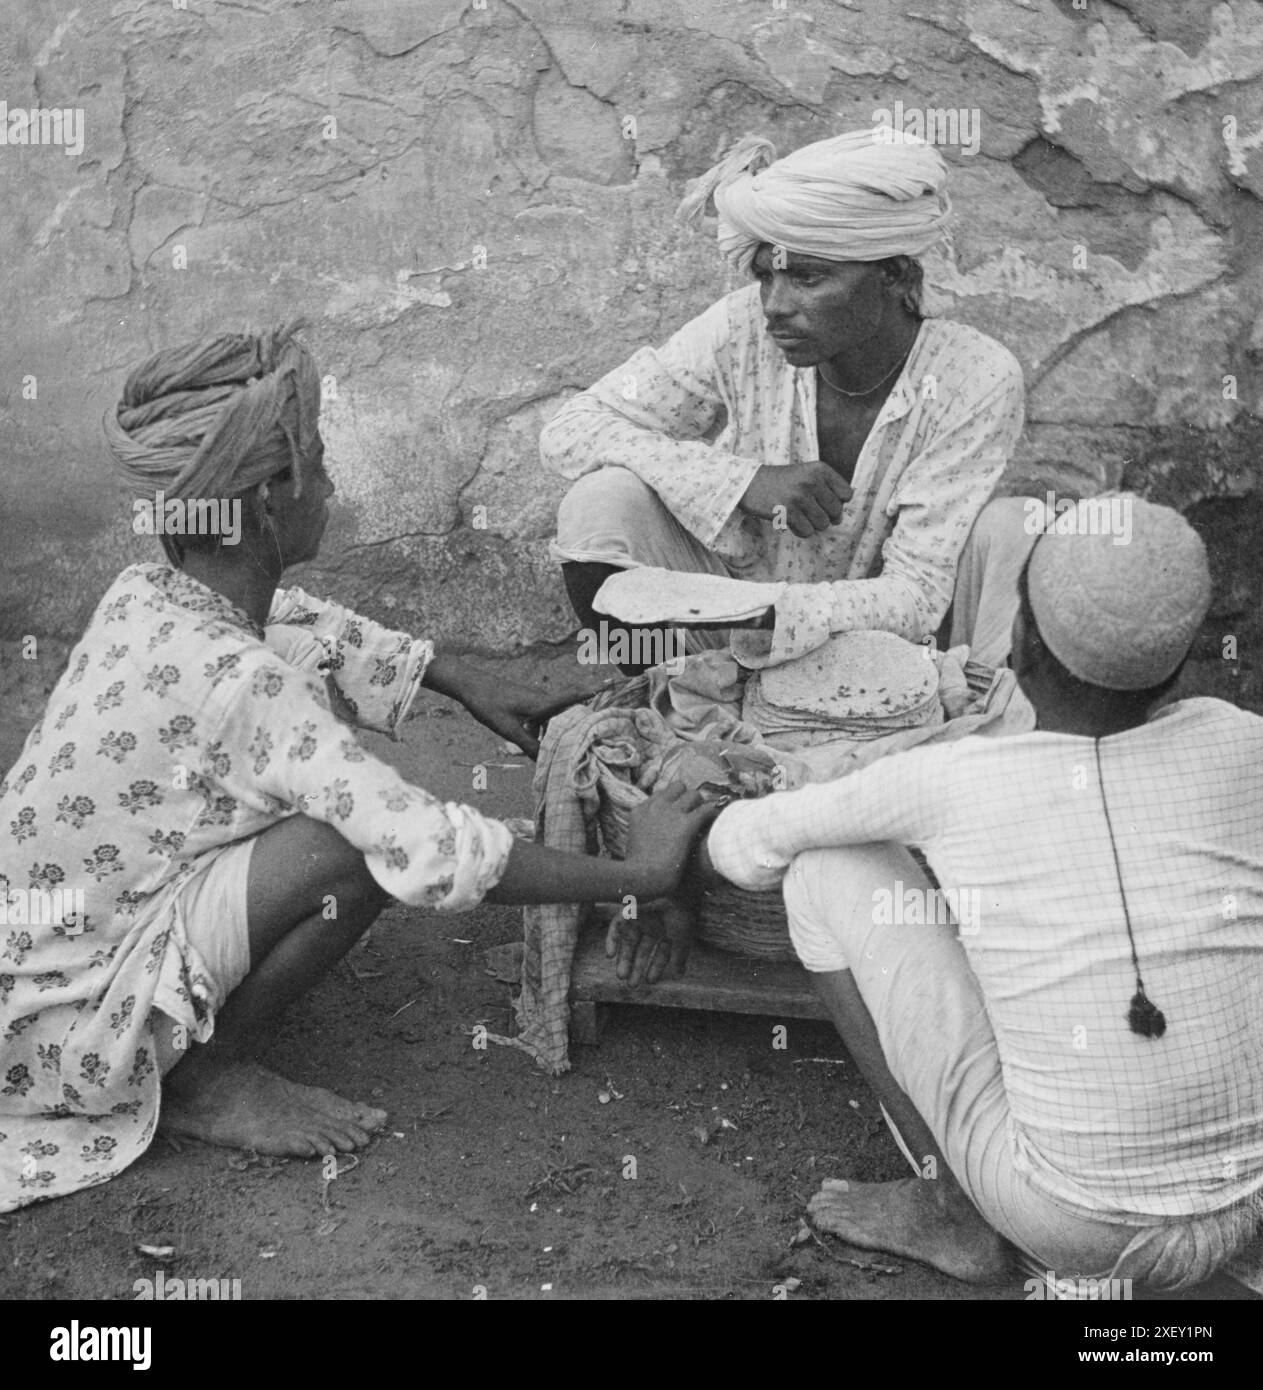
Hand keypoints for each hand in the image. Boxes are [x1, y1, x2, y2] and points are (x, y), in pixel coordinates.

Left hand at [426, 656, 601, 757]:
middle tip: (597, 728)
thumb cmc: (489, 704)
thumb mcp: (508, 730)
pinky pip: (544, 717)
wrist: (469, 685)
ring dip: (559, 729)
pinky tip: (535, 742)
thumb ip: (529, 745)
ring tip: (565, 744)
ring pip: (555, 716)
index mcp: (542, 702)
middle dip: (581, 718)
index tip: (612, 684)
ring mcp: (535, 699)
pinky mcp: (528, 702)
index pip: (573, 696)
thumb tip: (547, 761)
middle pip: (569, 710)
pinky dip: (545, 729)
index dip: (592, 691)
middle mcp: (543, 698)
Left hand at [605, 892, 698, 986]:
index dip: (655, 967)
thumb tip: (680, 975)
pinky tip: (610, 955)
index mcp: (668, 931)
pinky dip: (612, 939)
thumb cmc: (683, 914)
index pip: (660, 953)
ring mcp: (640, 918)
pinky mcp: (629, 910)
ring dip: (624, 958)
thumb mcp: (683, 939)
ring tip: (621, 975)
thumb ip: (680, 957)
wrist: (677, 889)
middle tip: (631, 985)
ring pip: (629, 941)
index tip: (650, 982)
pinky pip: (617, 926)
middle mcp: (653, 925)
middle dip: (637, 967)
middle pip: (642, 949)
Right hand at [623, 782, 720, 899]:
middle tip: (693, 813)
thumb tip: (656, 835)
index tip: (678, 812)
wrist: (641, 877)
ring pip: (695, 794)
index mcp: (640, 811)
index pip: (661, 794)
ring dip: (701, 804)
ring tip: (705, 819)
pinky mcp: (687, 823)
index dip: (672, 802)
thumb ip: (645, 830)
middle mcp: (656, 806)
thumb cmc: (637, 869)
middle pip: (678, 787)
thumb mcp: (635, 841)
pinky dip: (713, 815)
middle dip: (687, 797)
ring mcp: (671, 813)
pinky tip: (715, 823)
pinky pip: (707, 808)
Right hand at [739, 462, 851, 538]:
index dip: (838, 502)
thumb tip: (840, 518)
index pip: (847, 494)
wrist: (750, 482)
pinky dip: (801, 531)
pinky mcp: (787, 511)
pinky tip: (791, 521)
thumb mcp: (807, 475)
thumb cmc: (782, 482)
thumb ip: (827, 490)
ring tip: (799, 515)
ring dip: (812, 525)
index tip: (823, 502)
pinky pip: (807, 531)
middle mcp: (812, 481)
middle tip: (809, 511)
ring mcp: (799, 496)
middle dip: (825, 516)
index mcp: (820, 469)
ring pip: (823, 524)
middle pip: (836, 512)